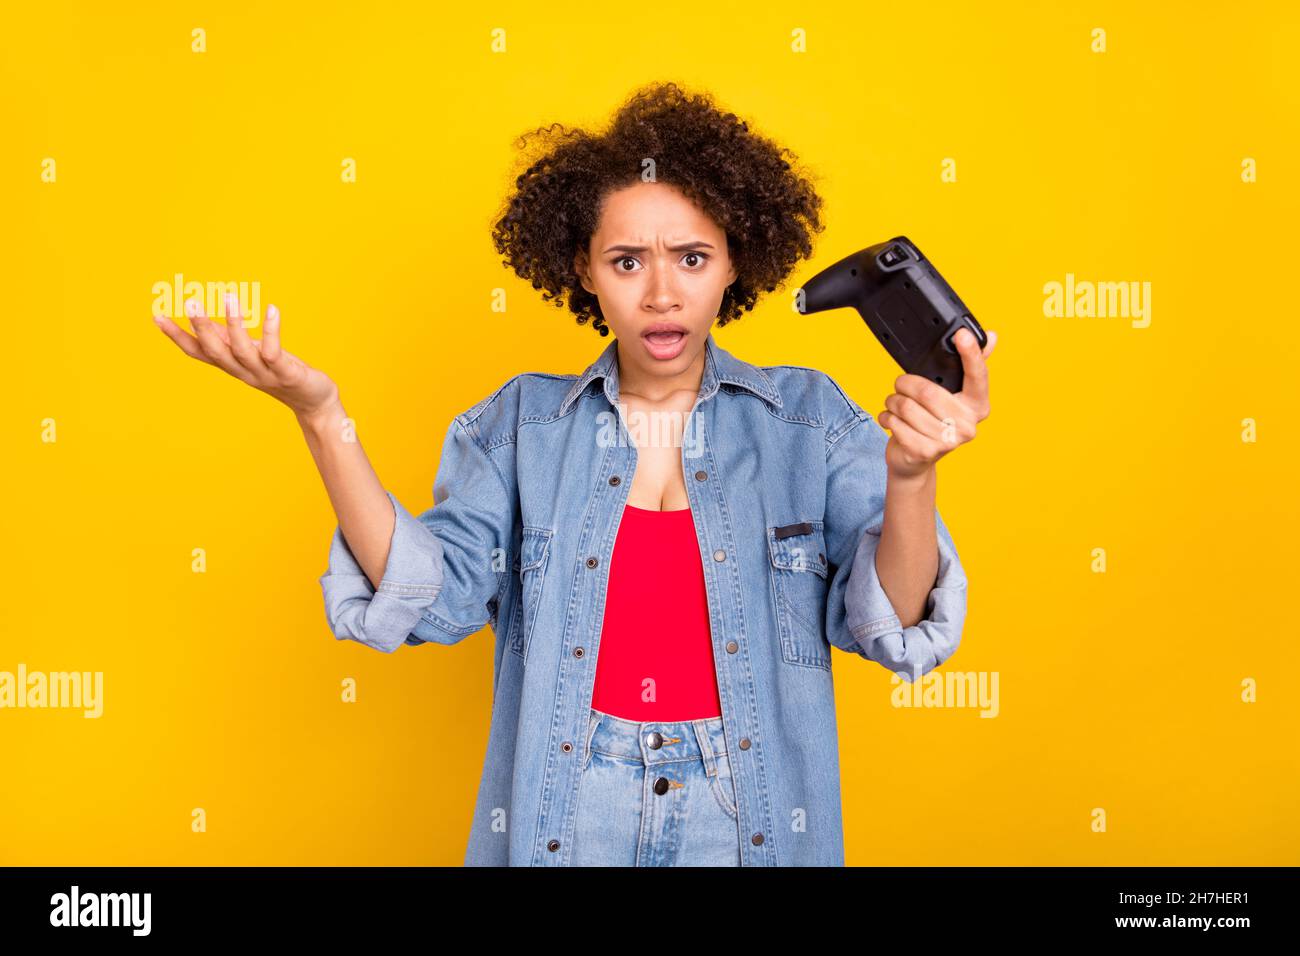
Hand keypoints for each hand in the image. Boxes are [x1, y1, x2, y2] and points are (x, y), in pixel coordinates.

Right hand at [153, 293, 340, 419]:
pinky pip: (274, 352)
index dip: (177, 336)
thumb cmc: (280, 372)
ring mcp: (264, 374)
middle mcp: (243, 372)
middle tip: (191, 301)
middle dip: (201, 328)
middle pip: (215, 351)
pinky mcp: (286, 374)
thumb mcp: (250, 354)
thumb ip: (227, 340)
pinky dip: (272, 330)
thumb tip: (202, 322)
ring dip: (234, 324)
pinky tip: (272, 309)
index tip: (156, 315)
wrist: (313, 401)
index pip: (198, 352)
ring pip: (242, 350)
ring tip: (229, 296)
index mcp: (231, 366)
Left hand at [877, 327, 996, 478]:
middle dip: (906, 384)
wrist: (915, 461)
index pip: (978, 376)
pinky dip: (886, 417)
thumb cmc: (934, 422)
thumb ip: (969, 367)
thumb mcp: (951, 395)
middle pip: (927, 391)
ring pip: (906, 406)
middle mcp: (967, 426)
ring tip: (895, 404)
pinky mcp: (924, 451)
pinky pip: (895, 422)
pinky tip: (892, 420)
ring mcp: (947, 441)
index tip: (961, 334)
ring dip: (892, 401)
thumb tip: (991, 337)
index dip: (970, 354)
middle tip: (901, 385)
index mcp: (978, 407)